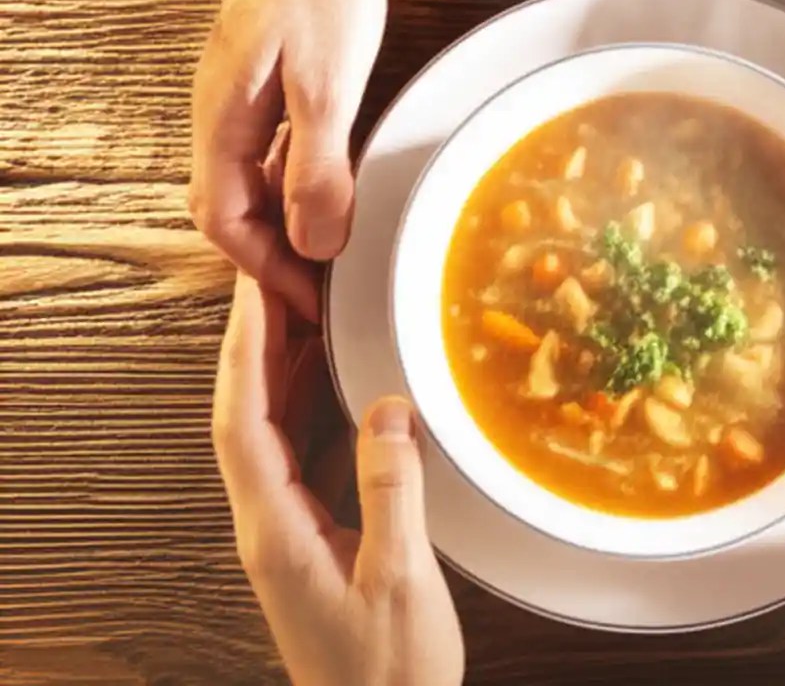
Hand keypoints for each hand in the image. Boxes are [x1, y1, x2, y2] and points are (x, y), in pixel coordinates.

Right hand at [190, 0, 386, 320]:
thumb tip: (314, 243)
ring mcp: (238, 104)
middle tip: (321, 293)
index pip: (226, 222)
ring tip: (328, 261)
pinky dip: (292, 191)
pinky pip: (266, 160)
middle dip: (271, 260)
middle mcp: (221, 119)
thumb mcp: (326, 83)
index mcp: (224, 123)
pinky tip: (326, 197)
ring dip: (283, 229)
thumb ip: (317, 163)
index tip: (312, 302)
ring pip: (247, 188)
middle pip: (229, 212)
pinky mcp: (263, 91)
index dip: (267, 270)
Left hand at [213, 274, 463, 685]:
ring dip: (283, 371)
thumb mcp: (400, 578)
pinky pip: (301, 455)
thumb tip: (387, 410)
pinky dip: (313, 409)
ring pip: (271, 433)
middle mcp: (270, 525)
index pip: (243, 421)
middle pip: (246, 415)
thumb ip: (392, 489)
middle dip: (257, 342)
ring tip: (310, 313)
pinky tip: (339, 386)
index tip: (257, 289)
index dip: (247, 349)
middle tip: (284, 278)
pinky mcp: (311, 538)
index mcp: (277, 531)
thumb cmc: (388, 672)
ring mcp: (287, 532)